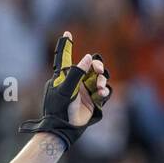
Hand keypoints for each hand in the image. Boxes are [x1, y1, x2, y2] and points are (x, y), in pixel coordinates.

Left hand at [19, 32, 112, 151]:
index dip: (66, 45)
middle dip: (96, 66)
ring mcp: (84, 91)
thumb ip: (76, 73)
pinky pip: (103, 91)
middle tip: (97, 70)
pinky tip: (101, 94)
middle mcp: (74, 81)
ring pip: (99, 78)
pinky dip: (104, 91)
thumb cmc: (59, 109)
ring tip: (99, 88)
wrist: (63, 129)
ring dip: (102, 80)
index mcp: (62, 76)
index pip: (64, 57)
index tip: (67, 33)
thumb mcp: (65, 90)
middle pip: (90, 66)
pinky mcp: (91, 101)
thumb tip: (88, 57)